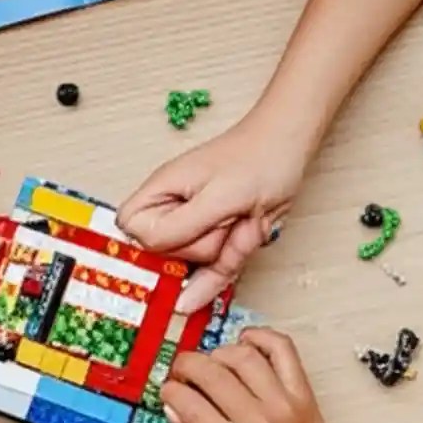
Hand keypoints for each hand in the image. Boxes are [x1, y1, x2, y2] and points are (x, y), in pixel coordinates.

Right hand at [117, 117, 307, 311]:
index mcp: (162, 190)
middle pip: (164, 254)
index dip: (149, 240)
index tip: (180, 237)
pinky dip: (226, 266)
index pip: (130, 228)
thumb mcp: (219, 197)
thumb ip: (181, 227)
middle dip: (197, 248)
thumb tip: (154, 261)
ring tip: (242, 220)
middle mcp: (174, 209)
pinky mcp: (219, 239)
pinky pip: (215, 269)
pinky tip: (217, 273)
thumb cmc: (257, 159)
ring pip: (195, 265)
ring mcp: (198, 226)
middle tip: (224, 220)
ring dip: (223, 251)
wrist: (292, 148)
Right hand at [162, 329, 356, 422]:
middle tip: (181, 372)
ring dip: (218, 352)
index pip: (189, 404)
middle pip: (211, 373)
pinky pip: (282, 349)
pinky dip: (261, 336)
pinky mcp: (302, 393)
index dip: (171, 391)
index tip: (168, 390)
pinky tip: (245, 342)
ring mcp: (284, 404)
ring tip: (211, 363)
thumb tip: (173, 410)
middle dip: (186, 366)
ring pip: (242, 356)